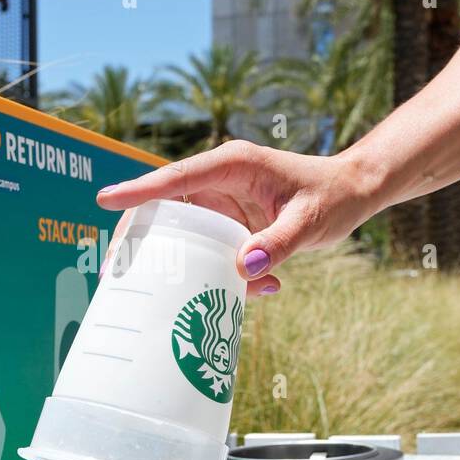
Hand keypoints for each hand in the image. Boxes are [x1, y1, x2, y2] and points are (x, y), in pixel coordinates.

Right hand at [95, 140, 377, 295]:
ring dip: (186, 265)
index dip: (139, 191)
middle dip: (143, 238)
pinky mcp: (231, 222)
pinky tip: (255, 290)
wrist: (355, 192)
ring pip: (184, 233)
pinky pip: (211, 249)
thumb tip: (242, 268)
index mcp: (232, 165)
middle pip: (165, 206)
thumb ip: (278, 243)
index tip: (105, 201)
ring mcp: (223, 202)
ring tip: (192, 295)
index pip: (177, 178)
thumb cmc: (333, 196)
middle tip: (117, 272)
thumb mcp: (309, 221)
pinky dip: (222, 273)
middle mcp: (220, 180)